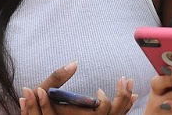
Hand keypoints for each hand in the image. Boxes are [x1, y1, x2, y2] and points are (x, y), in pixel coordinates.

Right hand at [21, 62, 135, 114]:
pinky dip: (125, 105)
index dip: (104, 102)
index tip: (98, 90)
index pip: (101, 113)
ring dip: (126, 100)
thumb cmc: (41, 102)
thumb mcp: (45, 89)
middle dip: (123, 97)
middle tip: (125, 79)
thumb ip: (57, 76)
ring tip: (130, 82)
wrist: (40, 111)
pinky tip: (131, 94)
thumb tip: (75, 62)